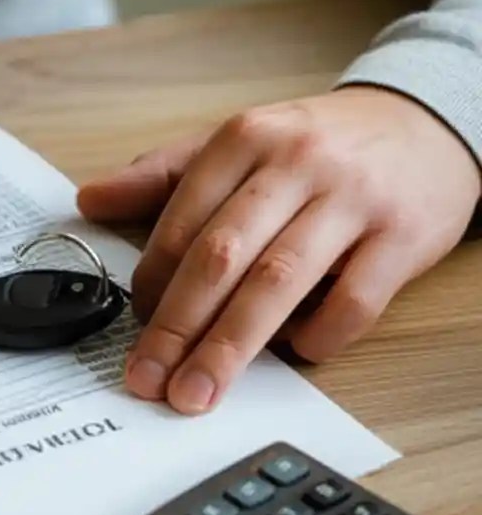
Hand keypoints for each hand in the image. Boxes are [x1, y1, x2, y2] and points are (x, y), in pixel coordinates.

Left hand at [77, 86, 479, 413]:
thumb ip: (163, 176)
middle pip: (221, 257)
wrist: (426, 123)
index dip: (150, 283)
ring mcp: (353, 200)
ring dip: (229, 346)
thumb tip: (89, 201)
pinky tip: (296, 352)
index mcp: (244, 140)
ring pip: (278, 282)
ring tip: (196, 391)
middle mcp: (296, 164)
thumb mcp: (238, 144)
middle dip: (176, 327)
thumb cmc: (317, 146)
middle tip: (147, 379)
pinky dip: (319, 335)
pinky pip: (355, 300)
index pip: (182, 222)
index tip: (131, 328)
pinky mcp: (404, 235)